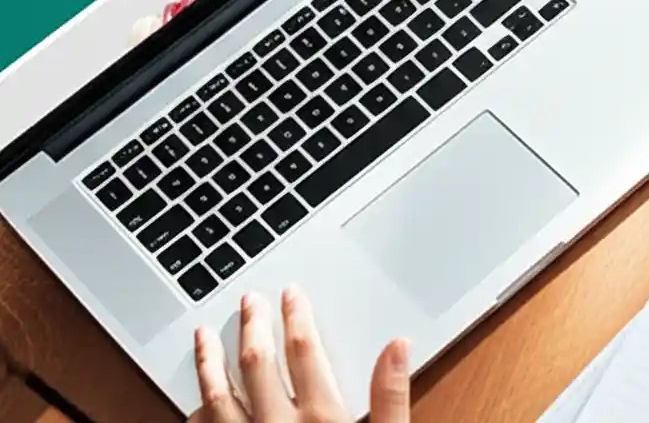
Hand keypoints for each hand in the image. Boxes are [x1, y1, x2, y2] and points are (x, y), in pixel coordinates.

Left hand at [190, 287, 410, 421]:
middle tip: (249, 300)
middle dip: (253, 326)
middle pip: (257, 364)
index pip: (304, 352)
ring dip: (210, 362)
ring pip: (218, 397)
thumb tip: (398, 346)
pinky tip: (194, 400)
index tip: (292, 293)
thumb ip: (391, 398)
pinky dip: (197, 410)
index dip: (297, 317)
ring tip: (204, 336)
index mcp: (321, 418)